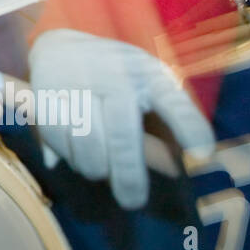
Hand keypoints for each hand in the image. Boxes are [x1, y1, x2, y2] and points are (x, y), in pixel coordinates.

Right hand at [28, 28, 214, 209]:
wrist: (62, 47)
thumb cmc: (117, 75)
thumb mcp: (147, 86)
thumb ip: (165, 122)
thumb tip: (180, 166)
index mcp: (148, 75)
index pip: (173, 102)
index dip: (189, 127)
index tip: (203, 155)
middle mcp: (115, 75)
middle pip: (123, 135)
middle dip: (129, 175)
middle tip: (133, 202)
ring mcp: (78, 82)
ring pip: (88, 145)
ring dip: (95, 168)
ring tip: (99, 169)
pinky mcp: (47, 93)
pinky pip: (58, 140)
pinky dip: (68, 155)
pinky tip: (75, 153)